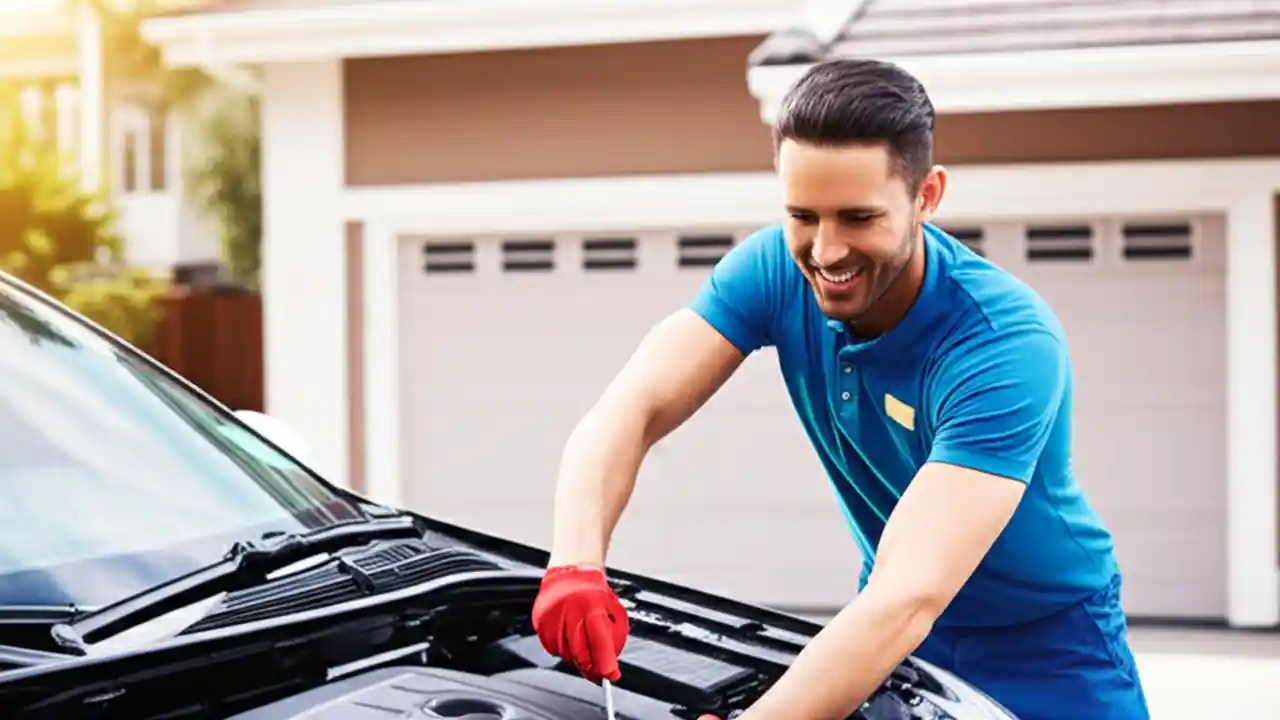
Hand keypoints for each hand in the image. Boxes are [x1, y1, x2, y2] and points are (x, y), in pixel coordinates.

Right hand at [531, 564, 628, 681]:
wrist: (570, 570)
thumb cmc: (593, 590)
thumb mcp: (612, 609)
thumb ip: (612, 636)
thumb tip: (609, 664)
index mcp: (591, 607)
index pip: (599, 643)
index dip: (605, 664)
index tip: (611, 675)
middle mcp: (569, 612)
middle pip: (580, 653)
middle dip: (590, 666)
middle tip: (597, 671)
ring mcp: (552, 617)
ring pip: (565, 653)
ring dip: (575, 656)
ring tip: (581, 642)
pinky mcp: (540, 620)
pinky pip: (551, 647)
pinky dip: (561, 649)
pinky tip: (567, 637)